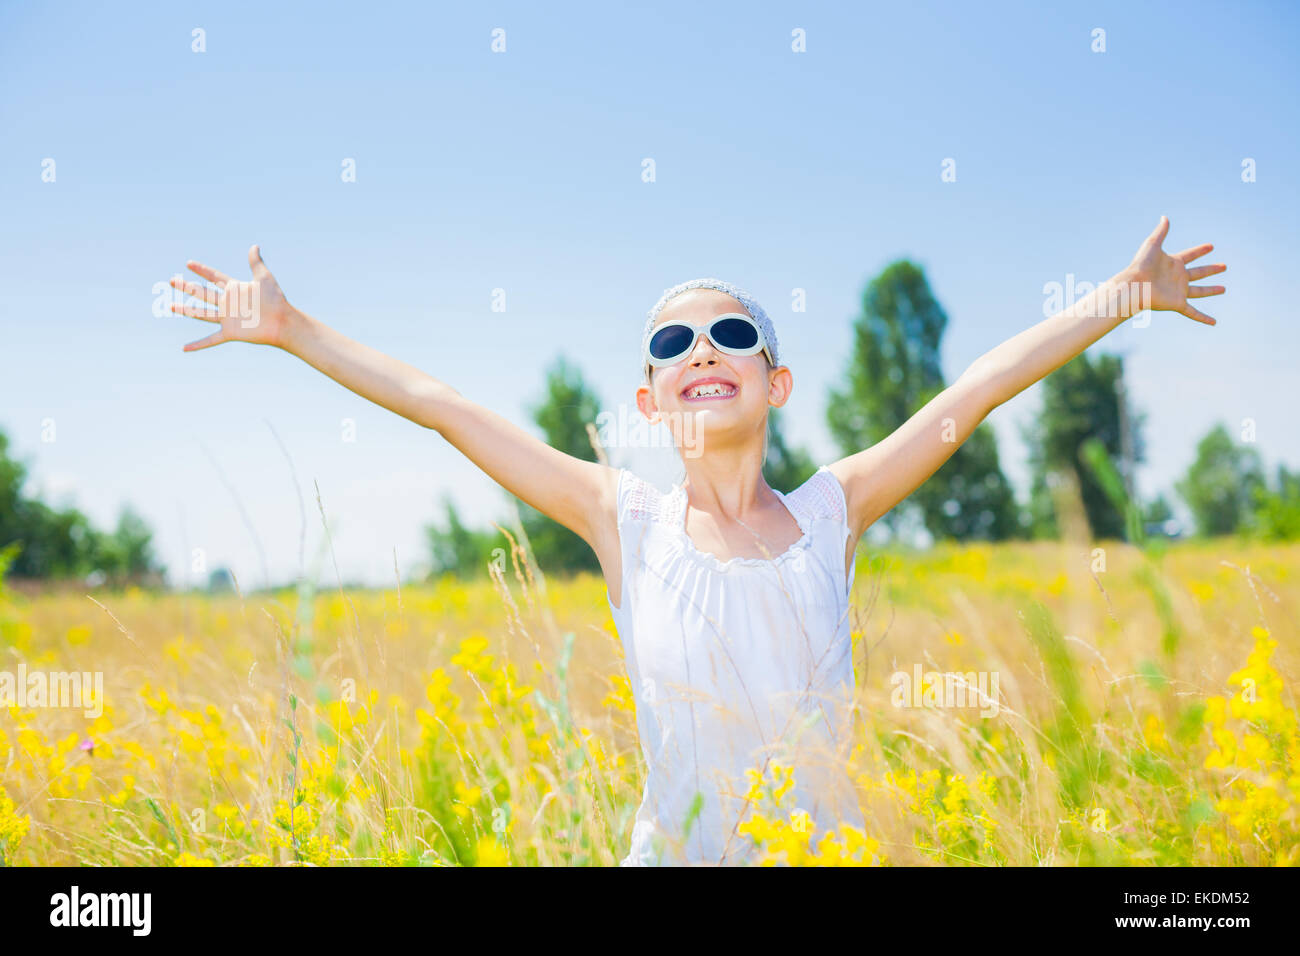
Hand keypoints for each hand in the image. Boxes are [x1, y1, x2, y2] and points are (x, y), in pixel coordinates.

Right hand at [169, 245, 294, 349]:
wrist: (282, 321)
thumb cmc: (275, 300)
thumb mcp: (264, 278)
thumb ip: (256, 262)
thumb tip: (254, 246)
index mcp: (234, 289)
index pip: (214, 277)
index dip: (202, 270)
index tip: (188, 263)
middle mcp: (228, 303)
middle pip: (202, 293)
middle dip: (187, 287)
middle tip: (172, 280)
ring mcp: (227, 318)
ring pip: (201, 314)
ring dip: (186, 310)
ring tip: (170, 307)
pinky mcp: (230, 332)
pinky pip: (210, 339)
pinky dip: (197, 345)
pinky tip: (184, 348)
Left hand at [1125, 216, 1225, 324]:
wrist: (1134, 285)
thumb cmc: (1140, 265)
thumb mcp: (1152, 245)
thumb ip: (1161, 232)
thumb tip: (1165, 217)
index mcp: (1173, 263)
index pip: (1190, 255)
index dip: (1200, 251)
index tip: (1211, 246)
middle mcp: (1178, 277)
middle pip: (1199, 272)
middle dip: (1211, 269)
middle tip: (1224, 266)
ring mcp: (1179, 291)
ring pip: (1199, 291)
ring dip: (1212, 290)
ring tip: (1224, 289)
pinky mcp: (1177, 303)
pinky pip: (1193, 313)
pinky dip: (1204, 318)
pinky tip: (1214, 322)